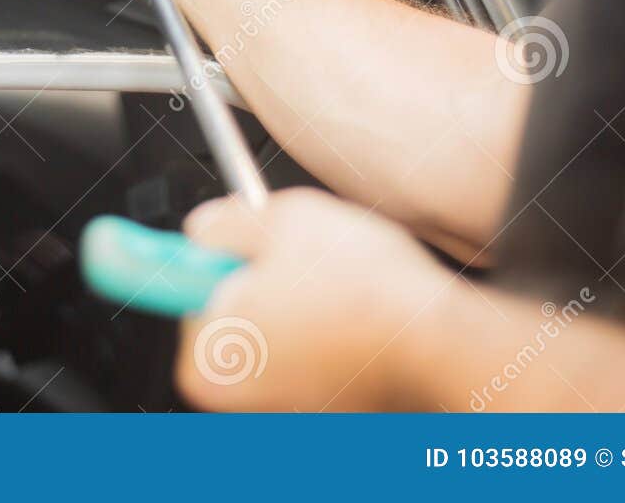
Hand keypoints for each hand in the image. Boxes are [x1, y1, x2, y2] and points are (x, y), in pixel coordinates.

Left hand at [173, 188, 449, 411]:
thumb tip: (202, 228)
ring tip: (334, 281)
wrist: (441, 340)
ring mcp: (282, 407)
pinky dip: (324, 327)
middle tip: (297, 255)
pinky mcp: (324, 406)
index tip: (195, 241)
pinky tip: (352, 307)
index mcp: (207, 356)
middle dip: (256, 277)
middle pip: (228, 309)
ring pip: (273, 328)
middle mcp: (237, 396)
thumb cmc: (364, 290)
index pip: (183, 287)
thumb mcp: (277, 218)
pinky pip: (310, 351)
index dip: (214, 251)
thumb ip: (221, 222)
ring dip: (294, 301)